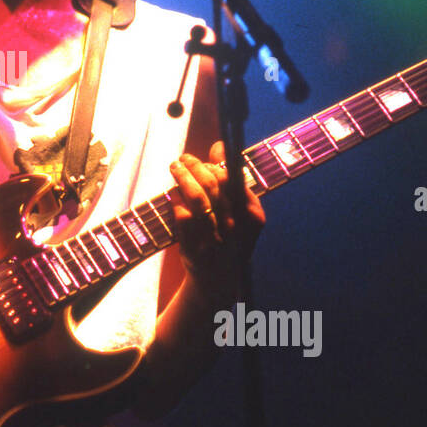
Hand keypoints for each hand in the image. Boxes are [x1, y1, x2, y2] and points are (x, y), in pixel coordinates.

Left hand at [168, 140, 264, 275]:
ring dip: (182, 176)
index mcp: (252, 215)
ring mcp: (215, 236)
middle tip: (183, 159)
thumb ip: (229, 179)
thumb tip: (218, 146)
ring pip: (196, 196)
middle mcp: (235, 225)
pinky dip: (176, 198)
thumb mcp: (237, 210)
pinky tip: (173, 192)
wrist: (218, 280)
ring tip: (175, 166)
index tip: (207, 154)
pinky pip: (182, 212)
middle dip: (194, 166)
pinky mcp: (194, 245)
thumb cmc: (227, 238)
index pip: (232, 179)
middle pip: (212, 184)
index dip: (215, 163)